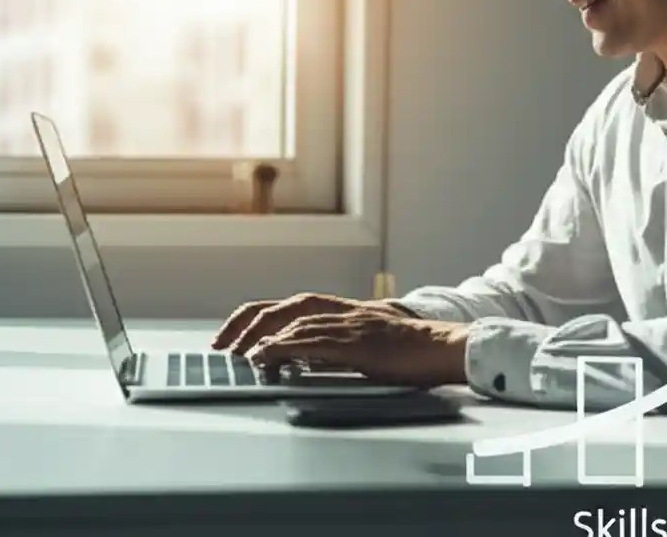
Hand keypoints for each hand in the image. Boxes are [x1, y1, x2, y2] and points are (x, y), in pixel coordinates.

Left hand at [211, 293, 410, 353]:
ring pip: (294, 324)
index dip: (259, 317)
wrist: (443, 346)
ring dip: (261, 338)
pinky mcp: (356, 344)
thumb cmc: (412, 350)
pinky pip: (312, 342)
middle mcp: (342, 312)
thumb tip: (303, 361)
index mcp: (344, 310)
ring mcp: (349, 325)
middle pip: (284, 309)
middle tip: (223, 345)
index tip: (234, 335)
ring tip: (238, 355)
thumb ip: (338, 346)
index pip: (292, 306)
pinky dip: (283, 348)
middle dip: (248, 323)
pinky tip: (266, 357)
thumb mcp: (369, 342)